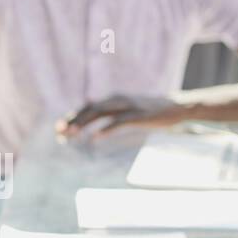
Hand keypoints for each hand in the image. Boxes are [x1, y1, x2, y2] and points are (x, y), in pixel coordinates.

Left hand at [56, 94, 194, 136]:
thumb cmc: (152, 110)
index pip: (88, 108)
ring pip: (102, 113)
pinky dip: (107, 129)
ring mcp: (129, 107)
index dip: (73, 117)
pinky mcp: (140, 115)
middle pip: (91, 109)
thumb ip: (110, 110)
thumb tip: (90, 106)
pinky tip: (96, 137)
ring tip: (72, 133)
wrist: (178, 106)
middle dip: (74, 120)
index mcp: (114, 99)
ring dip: (85, 123)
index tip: (59, 128)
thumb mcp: (128, 108)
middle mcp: (118, 100)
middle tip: (59, 132)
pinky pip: (120, 122)